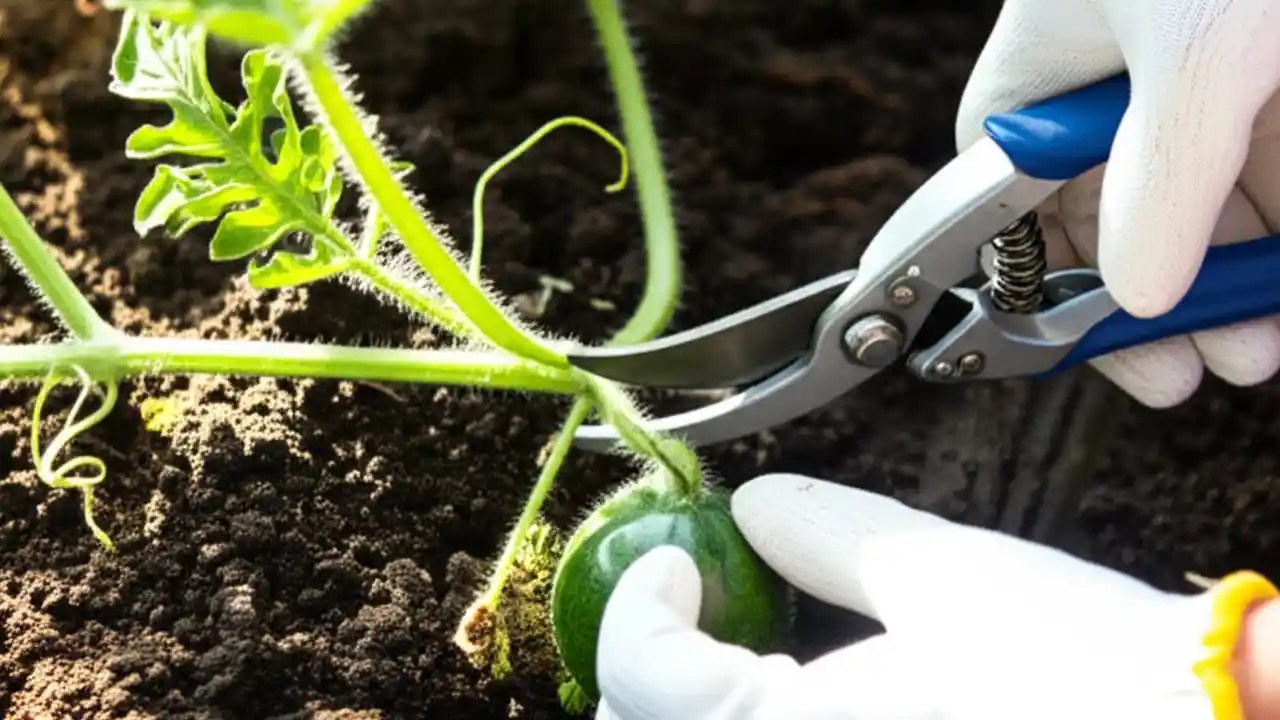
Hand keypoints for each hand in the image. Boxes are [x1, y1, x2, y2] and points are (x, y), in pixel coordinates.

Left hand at [593, 474, 1276, 719]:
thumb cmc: (1077, 671)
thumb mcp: (940, 576)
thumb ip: (828, 534)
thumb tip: (759, 504)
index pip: (640, 669)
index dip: (642, 600)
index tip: (678, 559)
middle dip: (642, 667)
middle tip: (689, 605)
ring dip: (678, 708)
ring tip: (727, 656)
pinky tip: (793, 699)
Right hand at [866, 0, 1279, 407]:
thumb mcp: (1198, 47)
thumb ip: (1160, 177)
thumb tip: (1135, 294)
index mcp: (1055, 55)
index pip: (1019, 189)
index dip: (1048, 274)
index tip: (1093, 335)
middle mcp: (1124, 67)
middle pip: (1129, 207)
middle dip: (1174, 291)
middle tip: (1220, 354)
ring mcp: (1213, 67)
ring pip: (1217, 192)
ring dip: (1249, 271)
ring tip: (1278, 329)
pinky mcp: (1271, 67)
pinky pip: (1276, 163)